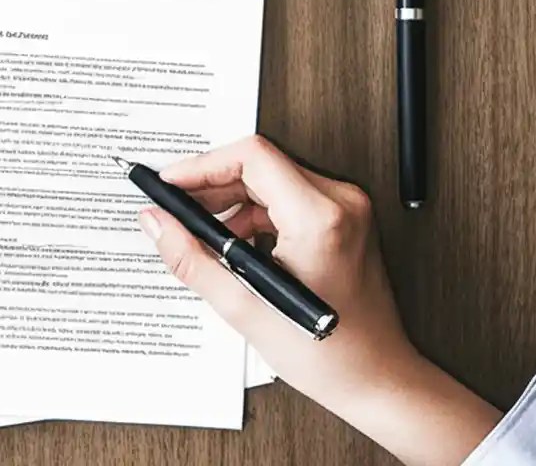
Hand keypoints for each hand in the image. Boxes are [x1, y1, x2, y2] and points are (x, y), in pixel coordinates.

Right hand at [138, 136, 499, 465]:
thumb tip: (158, 224)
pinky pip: (289, 197)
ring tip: (205, 238)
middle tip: (176, 209)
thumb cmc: (330, 355)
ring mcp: (347, 208)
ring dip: (233, 202)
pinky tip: (236, 246)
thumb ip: (192, 260)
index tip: (172, 182)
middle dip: (212, 185)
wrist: (377, 377)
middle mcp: (340, 203)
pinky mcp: (344, 219)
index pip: (252, 157)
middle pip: (260, 165)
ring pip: (272, 179)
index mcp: (319, 218)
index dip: (202, 165)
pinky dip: (256, 214)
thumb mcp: (245, 308)